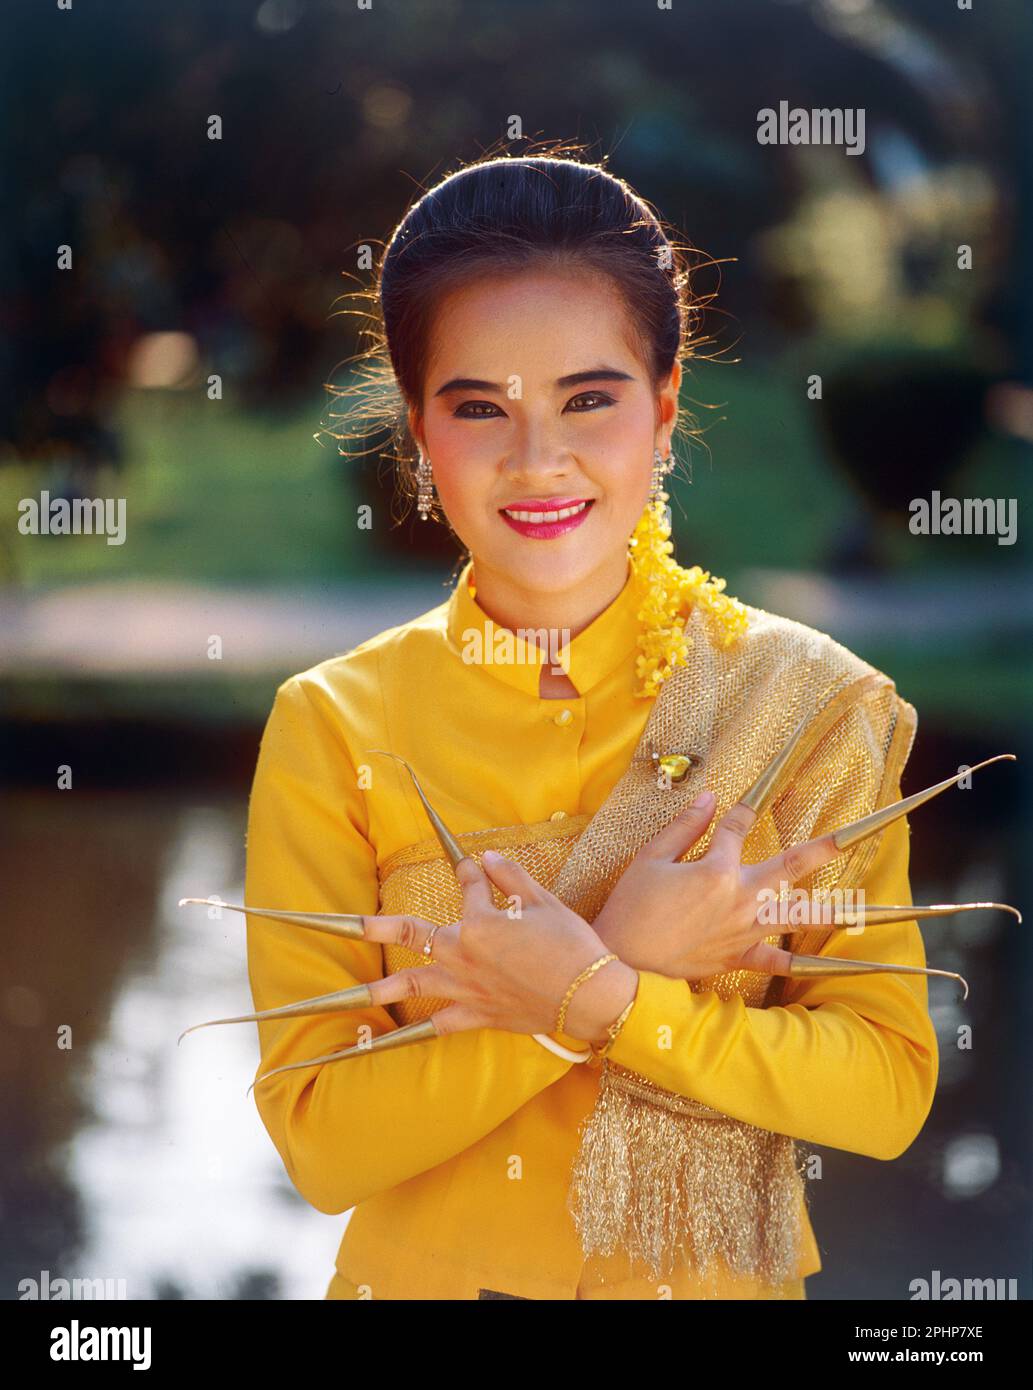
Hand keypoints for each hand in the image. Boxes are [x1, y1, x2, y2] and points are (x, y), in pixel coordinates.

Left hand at [357, 851, 638, 1043]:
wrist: (590, 995)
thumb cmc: (572, 945)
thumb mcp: (544, 901)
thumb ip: (510, 878)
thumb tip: (485, 858)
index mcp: (481, 921)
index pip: (469, 885)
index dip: (469, 871)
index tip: (467, 862)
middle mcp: (464, 953)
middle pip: (411, 934)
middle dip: (374, 927)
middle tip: (343, 923)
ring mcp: (467, 988)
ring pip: (411, 986)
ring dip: (376, 989)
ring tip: (342, 997)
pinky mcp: (477, 1016)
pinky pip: (438, 1026)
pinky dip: (412, 1034)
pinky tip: (386, 1043)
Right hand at [592, 789, 841, 981]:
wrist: (621, 964)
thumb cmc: (629, 909)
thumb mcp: (650, 858)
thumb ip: (685, 826)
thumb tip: (711, 797)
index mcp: (717, 869)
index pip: (737, 827)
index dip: (740, 810)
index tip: (740, 802)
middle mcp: (741, 898)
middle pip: (794, 865)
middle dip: (830, 846)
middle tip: (862, 830)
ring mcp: (745, 931)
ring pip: (802, 916)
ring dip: (840, 907)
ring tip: (879, 906)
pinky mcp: (739, 958)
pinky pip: (780, 963)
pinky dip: (805, 963)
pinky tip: (838, 964)